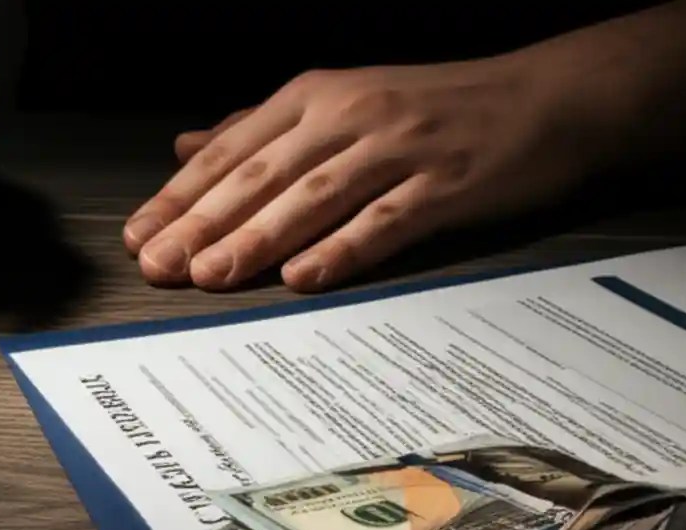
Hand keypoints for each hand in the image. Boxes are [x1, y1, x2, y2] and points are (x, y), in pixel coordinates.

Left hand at [123, 57, 596, 291]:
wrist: (546, 98)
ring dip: (257, 239)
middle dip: (203, 223)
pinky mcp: (445, 185)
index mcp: (317, 94)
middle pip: (262, 176)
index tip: (139, 235)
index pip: (233, 151)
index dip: (182, 195)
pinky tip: (301, 279)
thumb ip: (262, 128)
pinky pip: (384, 221)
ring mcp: (400, 149)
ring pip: (313, 197)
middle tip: (157, 266)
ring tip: (210, 276)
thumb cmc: (434, 106)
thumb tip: (189, 146)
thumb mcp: (341, 101)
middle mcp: (350, 115)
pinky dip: (341, 248)